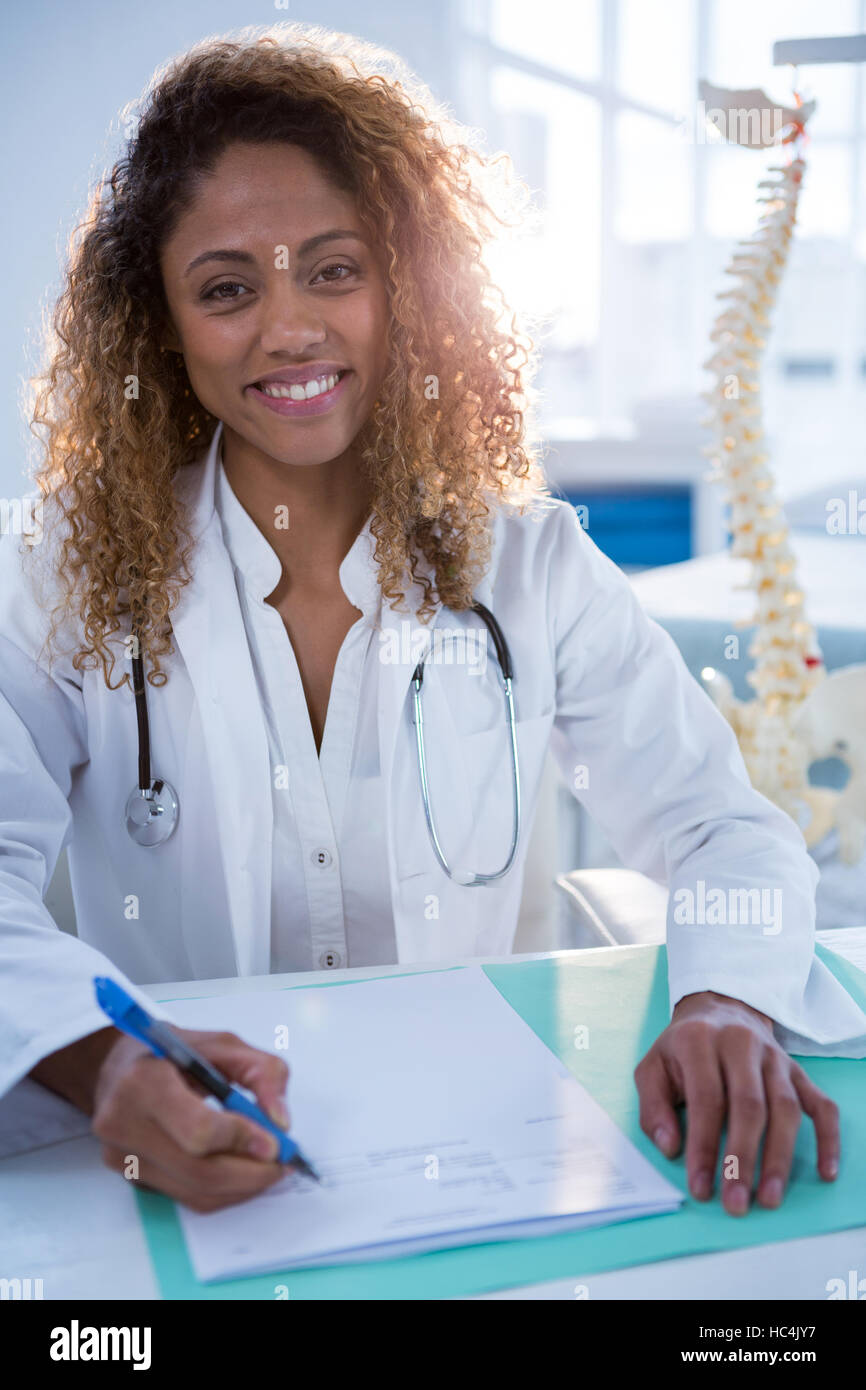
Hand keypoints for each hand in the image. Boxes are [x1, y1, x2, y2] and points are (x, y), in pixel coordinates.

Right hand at [91, 1029, 291, 1210]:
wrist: (119, 1068)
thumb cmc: (171, 1051)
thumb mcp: (222, 1044)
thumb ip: (262, 1072)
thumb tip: (280, 1122)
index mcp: (144, 1081)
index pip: (198, 1130)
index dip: (241, 1140)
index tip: (274, 1141)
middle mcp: (124, 1123)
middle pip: (200, 1170)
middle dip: (251, 1172)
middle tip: (283, 1162)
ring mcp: (122, 1156)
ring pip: (196, 1192)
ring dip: (243, 1187)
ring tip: (268, 1167)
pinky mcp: (131, 1178)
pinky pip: (187, 1197)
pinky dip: (224, 1191)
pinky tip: (242, 1171)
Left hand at [633, 991, 839, 1214]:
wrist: (720, 1009)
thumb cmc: (682, 1048)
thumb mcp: (652, 1067)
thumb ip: (653, 1107)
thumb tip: (670, 1147)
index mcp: (700, 1042)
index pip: (707, 1099)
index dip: (704, 1147)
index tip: (701, 1188)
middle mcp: (741, 1044)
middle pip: (750, 1107)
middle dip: (743, 1160)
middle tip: (737, 1203)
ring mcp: (775, 1058)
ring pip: (785, 1109)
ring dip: (779, 1158)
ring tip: (770, 1198)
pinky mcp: (798, 1071)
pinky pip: (822, 1105)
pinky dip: (828, 1139)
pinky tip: (825, 1171)